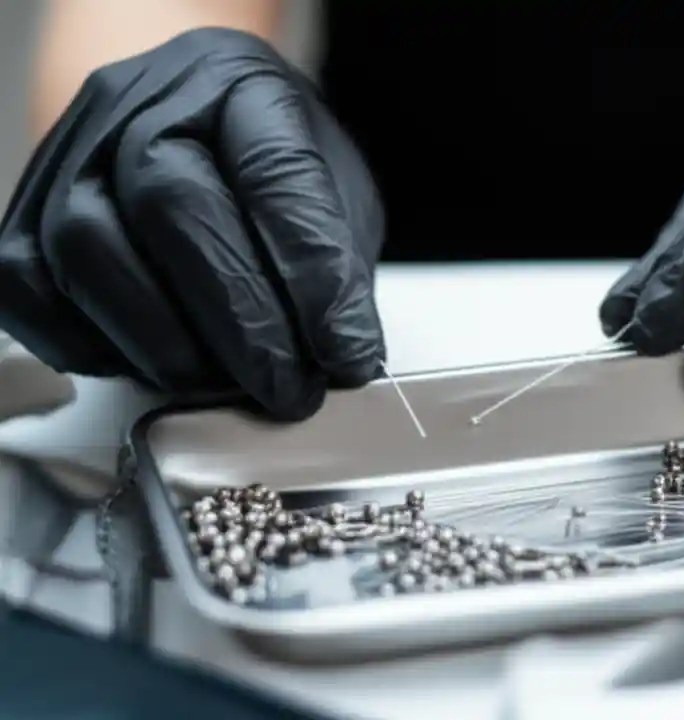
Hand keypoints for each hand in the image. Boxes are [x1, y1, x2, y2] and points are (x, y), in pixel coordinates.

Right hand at [0, 28, 384, 419]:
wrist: (182, 135)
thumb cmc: (266, 171)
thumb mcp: (335, 194)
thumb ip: (338, 264)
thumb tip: (342, 354)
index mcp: (240, 82)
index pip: (275, 172)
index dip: (314, 274)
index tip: (346, 351)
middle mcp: (142, 101)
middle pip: (172, 204)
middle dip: (241, 320)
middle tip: (288, 388)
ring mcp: (69, 152)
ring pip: (88, 250)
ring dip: (168, 343)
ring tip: (229, 386)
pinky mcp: (22, 215)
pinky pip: (32, 291)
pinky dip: (96, 347)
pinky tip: (155, 366)